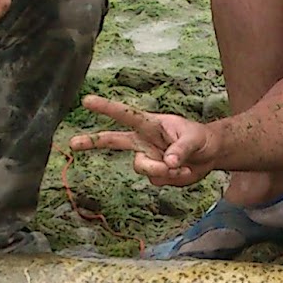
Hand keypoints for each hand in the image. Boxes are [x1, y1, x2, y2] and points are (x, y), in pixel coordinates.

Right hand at [68, 94, 215, 186]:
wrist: (210, 156)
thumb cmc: (201, 139)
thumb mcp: (194, 140)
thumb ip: (181, 150)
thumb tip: (167, 163)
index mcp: (150, 124)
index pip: (125, 115)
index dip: (106, 108)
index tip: (87, 100)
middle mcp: (143, 140)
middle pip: (113, 141)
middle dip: (92, 141)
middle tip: (72, 143)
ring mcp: (147, 158)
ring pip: (141, 167)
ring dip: (161, 170)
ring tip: (182, 166)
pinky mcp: (154, 174)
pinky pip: (156, 181)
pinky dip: (172, 178)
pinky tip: (183, 172)